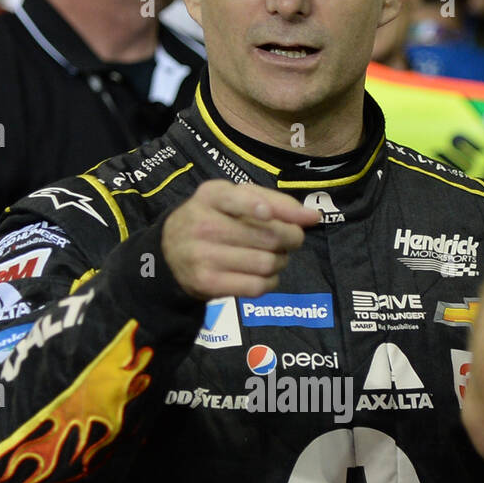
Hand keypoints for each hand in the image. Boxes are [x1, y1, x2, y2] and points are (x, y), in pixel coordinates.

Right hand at [161, 180, 320, 300]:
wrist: (170, 252)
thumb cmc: (213, 218)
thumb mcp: (234, 198)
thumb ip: (274, 201)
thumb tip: (313, 217)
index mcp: (211, 196)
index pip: (237, 199)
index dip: (261, 207)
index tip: (276, 216)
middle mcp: (203, 225)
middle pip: (267, 236)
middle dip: (291, 239)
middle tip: (290, 240)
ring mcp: (203, 256)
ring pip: (266, 263)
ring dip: (281, 261)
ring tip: (275, 257)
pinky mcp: (207, 284)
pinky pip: (256, 286)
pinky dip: (270, 282)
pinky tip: (264, 274)